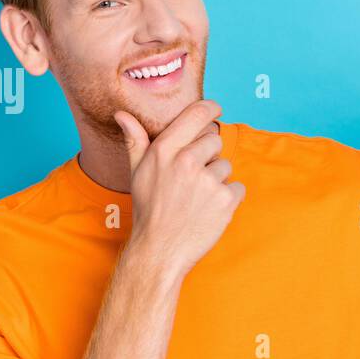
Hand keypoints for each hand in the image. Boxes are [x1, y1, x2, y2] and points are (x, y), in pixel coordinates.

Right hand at [114, 100, 245, 281]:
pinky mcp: (225, 200)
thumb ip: (135, 141)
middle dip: (208, 156)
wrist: (160, 250)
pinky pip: (237, 188)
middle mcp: (186, 162)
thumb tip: (122, 114)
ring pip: (225, 167)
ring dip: (217, 181)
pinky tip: (209, 210)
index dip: (210, 108)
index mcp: (164, 151)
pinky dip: (228, 199)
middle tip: (192, 179)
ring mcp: (207, 181)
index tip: (216, 108)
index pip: (195, 115)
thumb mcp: (136, 173)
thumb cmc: (148, 210)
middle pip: (214, 140)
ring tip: (197, 199)